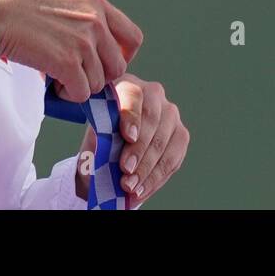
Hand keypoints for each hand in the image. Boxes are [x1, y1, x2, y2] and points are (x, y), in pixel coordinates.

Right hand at [0, 0, 141, 101]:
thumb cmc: (24, 7)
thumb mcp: (68, 2)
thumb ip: (88, 21)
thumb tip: (99, 52)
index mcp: (99, 5)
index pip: (133, 38)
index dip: (123, 56)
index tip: (105, 63)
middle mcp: (96, 23)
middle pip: (118, 67)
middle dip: (99, 77)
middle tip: (77, 74)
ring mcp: (83, 43)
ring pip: (98, 83)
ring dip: (80, 86)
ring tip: (59, 77)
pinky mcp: (66, 62)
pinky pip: (82, 93)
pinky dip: (69, 95)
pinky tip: (54, 84)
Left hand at [75, 73, 189, 206]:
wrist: (110, 149)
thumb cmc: (100, 137)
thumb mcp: (94, 133)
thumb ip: (100, 135)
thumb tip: (106, 150)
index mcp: (127, 84)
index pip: (133, 95)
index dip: (131, 116)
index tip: (127, 137)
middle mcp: (153, 93)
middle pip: (152, 119)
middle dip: (139, 150)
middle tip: (126, 172)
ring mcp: (170, 113)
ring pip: (165, 140)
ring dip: (147, 169)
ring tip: (131, 188)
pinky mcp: (180, 134)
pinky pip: (174, 157)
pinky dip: (156, 178)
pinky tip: (142, 191)